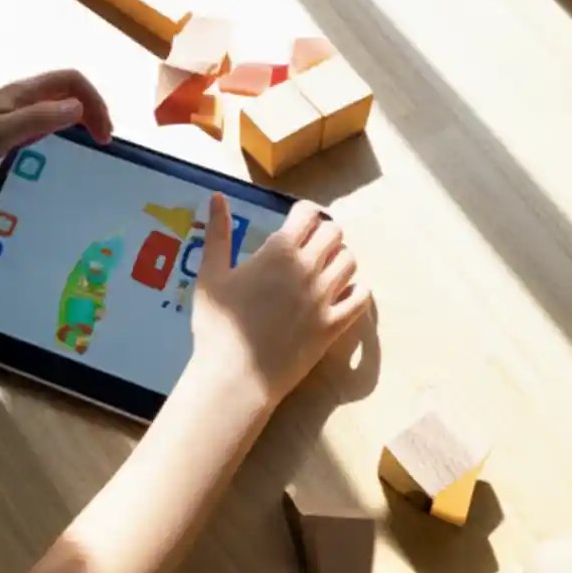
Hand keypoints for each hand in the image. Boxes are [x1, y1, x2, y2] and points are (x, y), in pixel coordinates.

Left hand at [0, 69, 111, 188]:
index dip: (93, 100)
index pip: (72, 80)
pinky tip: (67, 150)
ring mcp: (19, 113)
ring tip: (93, 143)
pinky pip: (49, 122)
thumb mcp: (3, 134)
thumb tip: (79, 108)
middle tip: (103, 141)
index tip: (102, 133)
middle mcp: (24, 98)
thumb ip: (39, 118)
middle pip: (70, 91)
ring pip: (62, 105)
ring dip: (83, 119)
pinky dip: (67, 131)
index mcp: (23, 93)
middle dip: (93, 109)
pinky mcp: (13, 129)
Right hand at [190, 196, 370, 408]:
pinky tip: (343, 294)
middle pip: (334, 234)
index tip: (297, 220)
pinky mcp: (334, 326)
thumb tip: (217, 197)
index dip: (304, 213)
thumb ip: (217, 233)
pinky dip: (356, 290)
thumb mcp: (210, 275)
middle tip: (309, 245)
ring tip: (324, 268)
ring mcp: (325, 298)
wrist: (236, 376)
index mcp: (279, 251)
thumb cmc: (218, 325)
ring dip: (339, 258)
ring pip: (350, 262)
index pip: (308, 214)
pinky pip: (361, 298)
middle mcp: (308, 268)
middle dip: (323, 233)